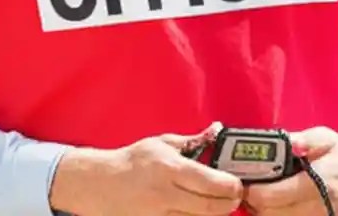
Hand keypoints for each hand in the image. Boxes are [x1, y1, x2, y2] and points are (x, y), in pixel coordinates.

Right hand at [49, 123, 243, 215]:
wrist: (99, 184)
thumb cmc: (133, 161)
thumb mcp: (161, 143)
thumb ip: (192, 140)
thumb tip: (216, 130)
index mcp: (170, 169)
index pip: (212, 183)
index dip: (232, 186)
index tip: (238, 183)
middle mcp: (166, 194)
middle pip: (211, 208)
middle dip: (229, 204)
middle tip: (234, 197)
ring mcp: (159, 214)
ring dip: (214, 213)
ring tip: (217, 203)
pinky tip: (197, 209)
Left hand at [243, 127, 337, 215]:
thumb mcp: (327, 138)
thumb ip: (304, 140)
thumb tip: (288, 141)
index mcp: (317, 183)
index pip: (271, 195)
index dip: (251, 189)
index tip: (244, 177)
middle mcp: (316, 208)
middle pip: (267, 214)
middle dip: (251, 201)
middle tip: (247, 185)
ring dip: (261, 211)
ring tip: (259, 194)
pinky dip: (273, 215)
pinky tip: (273, 204)